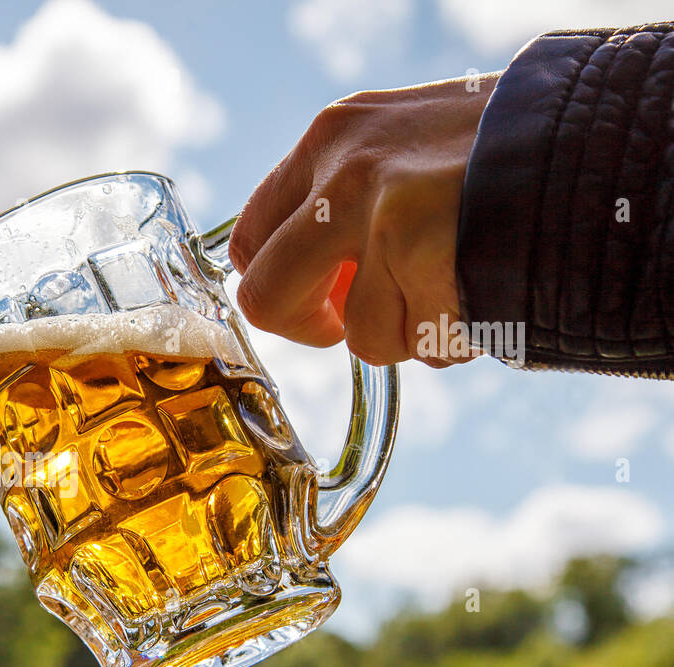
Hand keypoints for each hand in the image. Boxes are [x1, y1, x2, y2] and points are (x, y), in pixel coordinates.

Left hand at [229, 74, 498, 366]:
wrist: (602, 139)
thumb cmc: (508, 151)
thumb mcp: (406, 145)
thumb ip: (347, 198)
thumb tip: (307, 275)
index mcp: (332, 135)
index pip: (250, 237)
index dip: (275, 285)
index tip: (314, 300)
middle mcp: (344, 171)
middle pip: (268, 299)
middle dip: (311, 329)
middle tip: (351, 325)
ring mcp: (382, 214)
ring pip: (362, 335)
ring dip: (413, 331)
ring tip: (460, 282)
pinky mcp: (425, 256)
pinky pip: (421, 343)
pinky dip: (457, 336)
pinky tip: (484, 288)